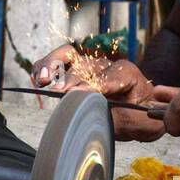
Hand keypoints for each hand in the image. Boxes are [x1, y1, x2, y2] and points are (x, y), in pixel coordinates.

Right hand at [31, 45, 164, 141]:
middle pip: (85, 67)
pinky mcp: (76, 69)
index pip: (109, 78)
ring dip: (53, 65)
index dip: (93, 86)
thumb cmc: (140, 116)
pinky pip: (57, 60)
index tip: (79, 95)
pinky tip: (38, 79)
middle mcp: (106, 65)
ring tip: (42, 79)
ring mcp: (89, 65)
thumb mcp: (141, 124)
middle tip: (59, 91)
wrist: (139, 110)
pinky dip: (45, 67)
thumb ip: (125, 121)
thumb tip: (103, 120)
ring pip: (68, 56)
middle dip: (71, 79)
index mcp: (126, 74)